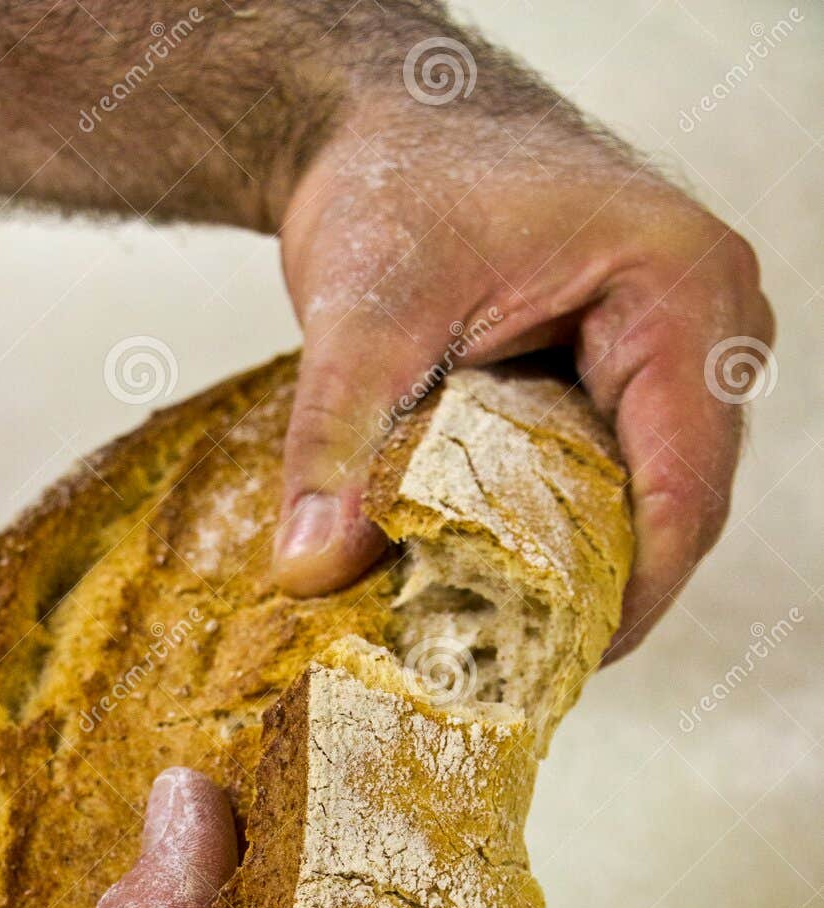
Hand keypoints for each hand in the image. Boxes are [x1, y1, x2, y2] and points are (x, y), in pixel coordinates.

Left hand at [275, 54, 773, 655]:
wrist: (390, 125)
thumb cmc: (399, 178)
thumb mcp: (363, 311)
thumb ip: (339, 443)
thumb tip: (310, 574)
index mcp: (679, 294)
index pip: (683, 488)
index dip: (629, 594)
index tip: (553, 665)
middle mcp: (710, 324)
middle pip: (679, 506)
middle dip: (602, 592)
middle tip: (516, 669)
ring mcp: (684, 348)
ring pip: (655, 498)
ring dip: (585, 567)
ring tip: (504, 636)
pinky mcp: (639, 370)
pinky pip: (624, 473)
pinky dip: (567, 526)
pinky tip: (502, 574)